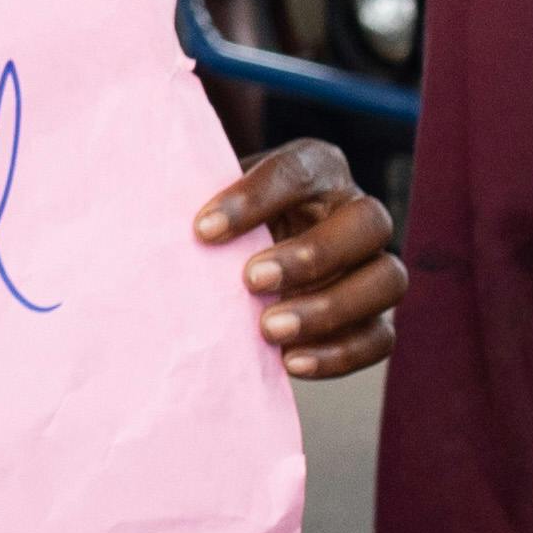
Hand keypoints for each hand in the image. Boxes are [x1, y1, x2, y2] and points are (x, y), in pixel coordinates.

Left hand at [196, 141, 403, 377]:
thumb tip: (143, 224)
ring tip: (268, 330)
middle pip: (367, 221)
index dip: (254, 198)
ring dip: (330, 307)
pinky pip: (382, 336)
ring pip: (388, 279)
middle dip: (311, 254)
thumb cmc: (220, 231)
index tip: (202, 229)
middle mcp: (354, 210)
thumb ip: (193, 208)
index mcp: (315, 169)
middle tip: (250, 280)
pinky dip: (341, 353)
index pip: (298, 170)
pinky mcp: (375, 316)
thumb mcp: (210, 207)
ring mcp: (373, 264)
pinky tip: (290, 363)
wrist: (236, 272)